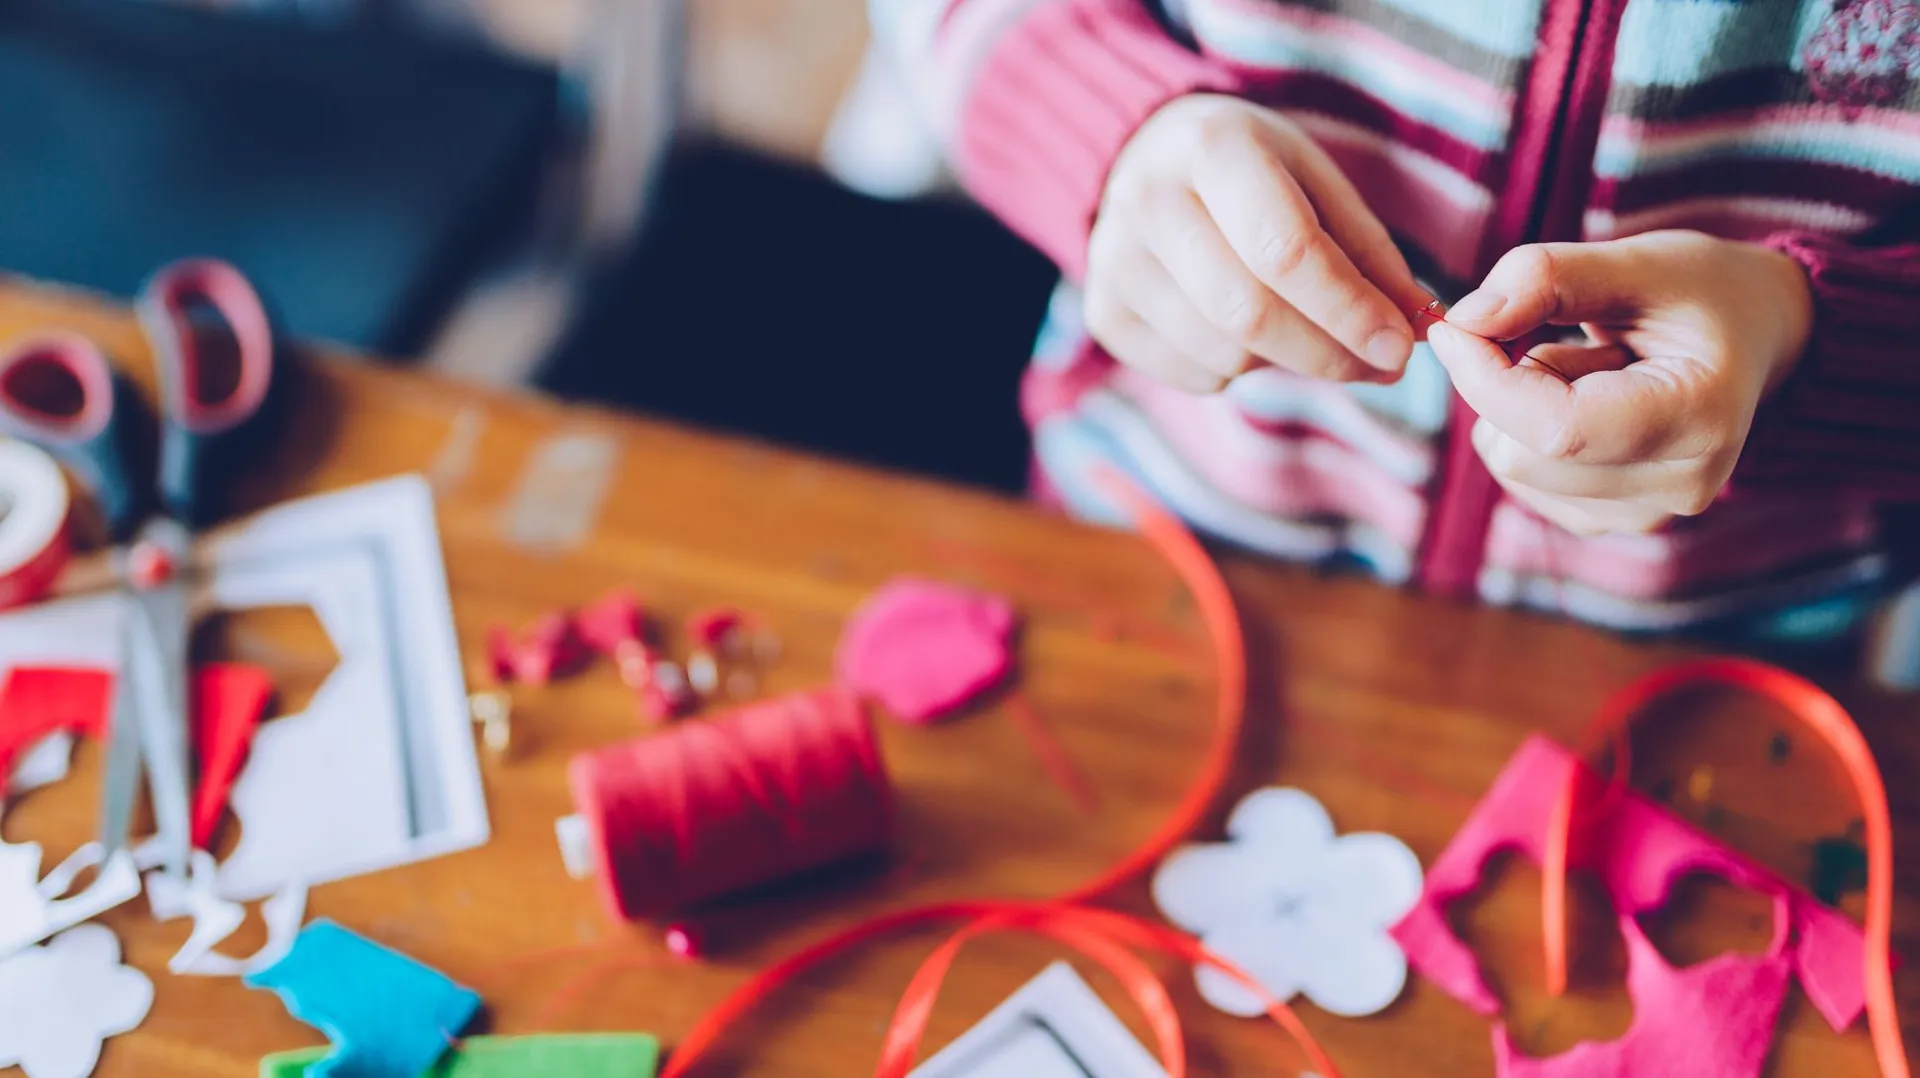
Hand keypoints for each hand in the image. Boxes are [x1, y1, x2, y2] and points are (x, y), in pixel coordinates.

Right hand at [1084, 94, 1431, 392]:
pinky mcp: (1104, 314)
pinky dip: (1241, 370)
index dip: (1350, 310)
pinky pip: (1196, 376)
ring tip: (1302, 326)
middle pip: (1249, 315)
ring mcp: (1114, 262)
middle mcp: (1146, 202)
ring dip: (1286, 360)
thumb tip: (1409, 334)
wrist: (1147, 162)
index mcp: (1210, 148)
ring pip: (1225, 355)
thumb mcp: (1316, 182)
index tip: (1400, 348)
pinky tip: (1242, 328)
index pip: (1286, 251)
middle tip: (1378, 366)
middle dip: (1328, 354)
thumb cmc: (1252, 171)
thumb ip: (1366, 255)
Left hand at [1427, 230, 1813, 535]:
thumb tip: (1465, 320)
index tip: (1453, 326)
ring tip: (1586, 365)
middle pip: (1521, 454)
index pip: (1557, 429)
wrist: (1754, 335)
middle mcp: (1678, 486)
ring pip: (1513, 468)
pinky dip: (1527, 432)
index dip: (1485, 377)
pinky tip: (1584, 398)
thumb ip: (1549, 277)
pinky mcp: (1613, 520)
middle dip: (1503, 384)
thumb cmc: (1702, 291)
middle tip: (1548, 331)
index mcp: (1699, 420)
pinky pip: (1522, 479)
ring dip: (1517, 407)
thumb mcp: (1638, 261)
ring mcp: (1648, 515)